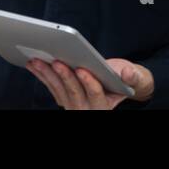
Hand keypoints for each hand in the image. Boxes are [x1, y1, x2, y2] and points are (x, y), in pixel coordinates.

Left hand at [26, 58, 153, 109]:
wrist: (117, 85)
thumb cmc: (124, 79)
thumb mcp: (134, 77)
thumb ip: (132, 76)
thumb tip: (127, 73)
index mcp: (105, 104)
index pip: (96, 94)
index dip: (89, 82)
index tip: (82, 69)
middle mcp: (87, 108)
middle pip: (74, 92)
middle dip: (64, 76)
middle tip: (56, 62)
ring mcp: (73, 105)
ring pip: (59, 91)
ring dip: (47, 75)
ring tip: (37, 61)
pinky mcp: (64, 99)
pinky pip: (52, 88)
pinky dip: (42, 76)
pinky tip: (34, 65)